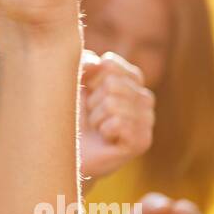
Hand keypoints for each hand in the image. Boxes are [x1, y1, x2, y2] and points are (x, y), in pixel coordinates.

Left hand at [80, 50, 154, 180]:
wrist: (66, 151)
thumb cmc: (71, 114)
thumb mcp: (74, 80)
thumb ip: (85, 62)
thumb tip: (100, 62)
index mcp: (132, 79)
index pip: (110, 64)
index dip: (89, 79)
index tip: (86, 93)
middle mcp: (144, 98)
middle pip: (112, 83)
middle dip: (92, 101)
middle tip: (92, 116)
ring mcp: (146, 120)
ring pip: (113, 103)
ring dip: (96, 117)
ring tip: (97, 128)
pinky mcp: (142, 141)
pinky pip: (118, 122)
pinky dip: (103, 130)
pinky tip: (105, 138)